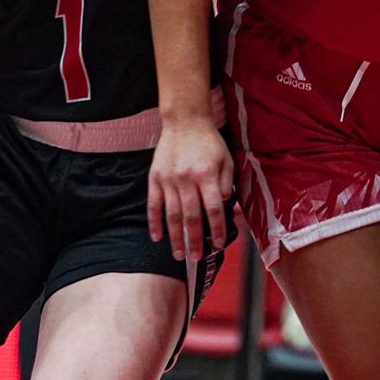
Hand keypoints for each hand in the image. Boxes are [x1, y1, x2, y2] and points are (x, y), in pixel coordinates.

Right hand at [148, 116, 233, 263]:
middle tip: (196, 259)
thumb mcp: (227, 159)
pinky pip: (153, 204)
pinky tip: (156, 237)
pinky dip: (154, 222)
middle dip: (195, 240)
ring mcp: (168, 179)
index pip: (213, 209)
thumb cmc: (209, 142)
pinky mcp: (155, 178)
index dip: (217, 229)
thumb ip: (226, 183)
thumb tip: (223, 205)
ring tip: (179, 254)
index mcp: (206, 174)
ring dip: (175, 237)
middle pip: (191, 217)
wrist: (184, 120)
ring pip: (171, 214)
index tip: (220, 244)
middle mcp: (186, 179)